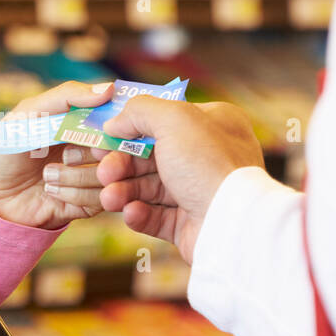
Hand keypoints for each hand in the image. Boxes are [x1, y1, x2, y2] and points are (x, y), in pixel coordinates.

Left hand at [0, 80, 114, 228]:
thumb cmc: (3, 147)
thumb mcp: (29, 113)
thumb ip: (67, 97)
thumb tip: (109, 88)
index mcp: (84, 122)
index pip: (118, 120)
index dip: (119, 124)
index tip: (111, 127)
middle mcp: (92, 149)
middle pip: (122, 149)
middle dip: (98, 152)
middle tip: (68, 154)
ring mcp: (90, 178)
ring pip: (113, 176)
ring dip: (78, 176)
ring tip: (47, 176)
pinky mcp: (86, 205)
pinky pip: (101, 201)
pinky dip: (75, 194)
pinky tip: (50, 191)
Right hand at [96, 98, 263, 262]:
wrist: (232, 224)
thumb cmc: (207, 163)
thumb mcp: (174, 119)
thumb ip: (140, 111)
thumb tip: (113, 122)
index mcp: (213, 124)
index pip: (165, 119)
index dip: (132, 127)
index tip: (104, 135)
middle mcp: (207, 156)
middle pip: (151, 156)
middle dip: (122, 164)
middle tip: (103, 172)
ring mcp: (199, 192)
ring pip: (150, 188)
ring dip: (124, 191)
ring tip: (108, 198)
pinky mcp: (190, 224)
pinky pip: (157, 216)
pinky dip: (140, 214)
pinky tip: (131, 213)